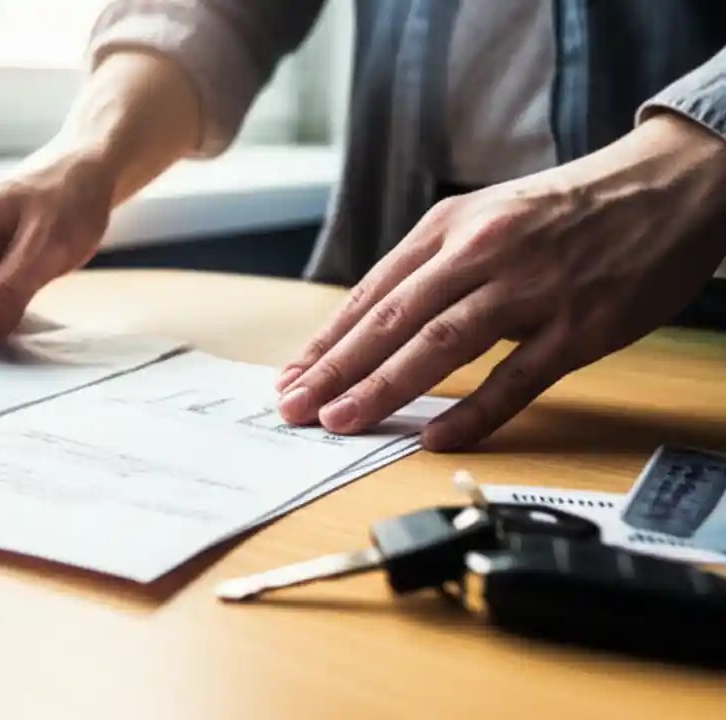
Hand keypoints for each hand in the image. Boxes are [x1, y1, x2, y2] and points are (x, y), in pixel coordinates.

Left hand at [276, 113, 725, 450]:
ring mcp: (530, 289)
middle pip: (392, 319)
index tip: (291, 377)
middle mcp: (482, 252)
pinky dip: (472, 411)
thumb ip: (431, 268)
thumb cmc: (561, 212)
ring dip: (384, 387)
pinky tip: (433, 436)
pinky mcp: (578, 326)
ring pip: (441, 345)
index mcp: (450, 227)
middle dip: (336, 368)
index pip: (373, 293)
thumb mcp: (484, 218)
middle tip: (296, 407)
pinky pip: (515, 377)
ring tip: (341, 421)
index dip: (327, 340)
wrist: (665, 187)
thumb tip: (371, 327)